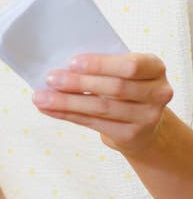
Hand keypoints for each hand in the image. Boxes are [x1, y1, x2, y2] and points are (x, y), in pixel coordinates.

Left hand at [32, 52, 173, 153]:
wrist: (144, 120)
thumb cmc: (125, 83)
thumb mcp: (121, 69)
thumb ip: (101, 65)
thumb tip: (60, 64)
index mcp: (155, 67)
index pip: (131, 65)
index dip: (101, 64)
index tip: (71, 62)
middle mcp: (158, 93)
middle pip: (114, 88)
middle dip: (78, 83)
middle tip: (50, 78)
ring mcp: (147, 118)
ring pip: (101, 108)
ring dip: (66, 102)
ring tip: (40, 97)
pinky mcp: (131, 135)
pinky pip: (93, 123)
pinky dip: (67, 115)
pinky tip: (48, 109)